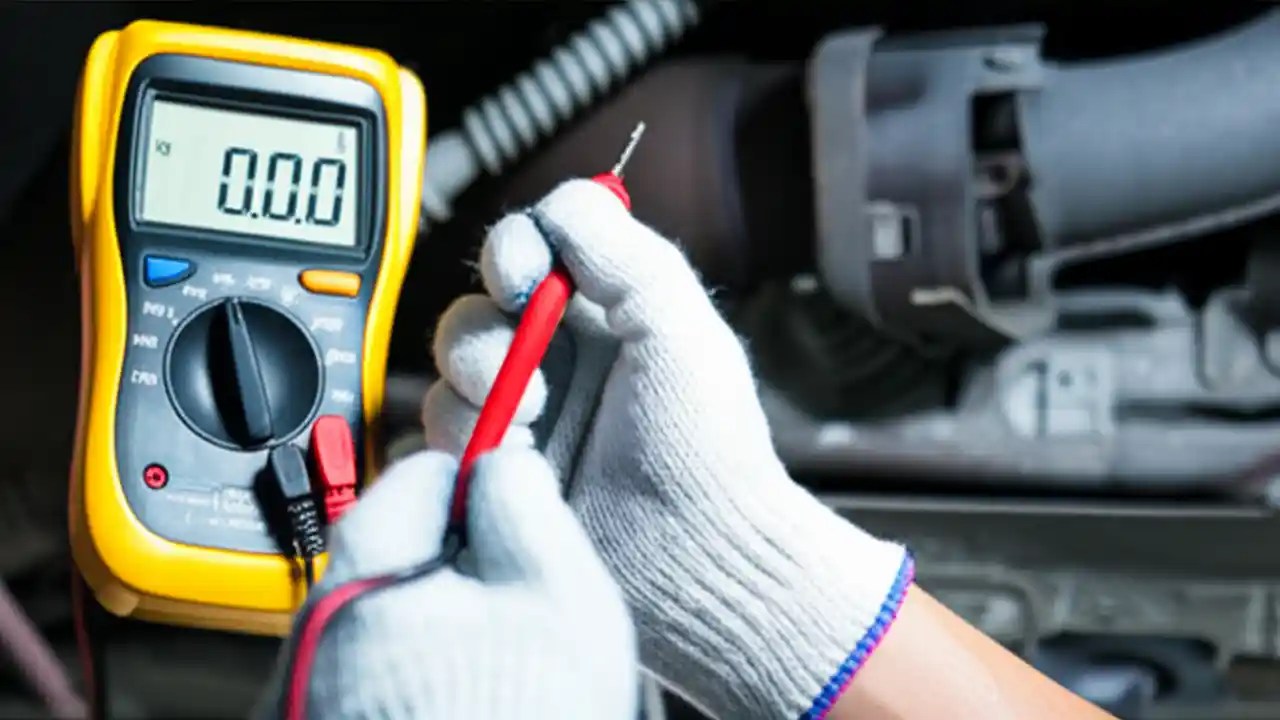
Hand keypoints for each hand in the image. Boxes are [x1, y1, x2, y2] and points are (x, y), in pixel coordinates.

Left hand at [260, 448, 637, 718]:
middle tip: (515, 619)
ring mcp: (307, 680)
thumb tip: (504, 463)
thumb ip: (525, 507)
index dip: (481, 491)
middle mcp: (318, 623)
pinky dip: (408, 681)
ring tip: (487, 683)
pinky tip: (452, 714)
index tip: (512, 518)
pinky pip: (367, 673)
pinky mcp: (311, 719)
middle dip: (459, 570)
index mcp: (370, 570)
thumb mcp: (558, 599)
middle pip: (398, 551)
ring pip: (386, 617)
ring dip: (437, 630)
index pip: (421, 476)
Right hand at [423, 180, 912, 718]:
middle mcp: (555, 360)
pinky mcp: (495, 472)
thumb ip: (626, 253)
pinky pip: (440, 436)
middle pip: (473, 311)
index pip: (528, 252)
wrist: (692, 555)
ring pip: (448, 373)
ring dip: (475, 390)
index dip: (513, 255)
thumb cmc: (705, 448)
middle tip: (524, 371)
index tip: (524, 280)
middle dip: (484, 335)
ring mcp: (522, 418)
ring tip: (532, 424)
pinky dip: (462, 440)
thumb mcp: (681, 328)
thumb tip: (562, 205)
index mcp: (602, 314)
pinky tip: (510, 459)